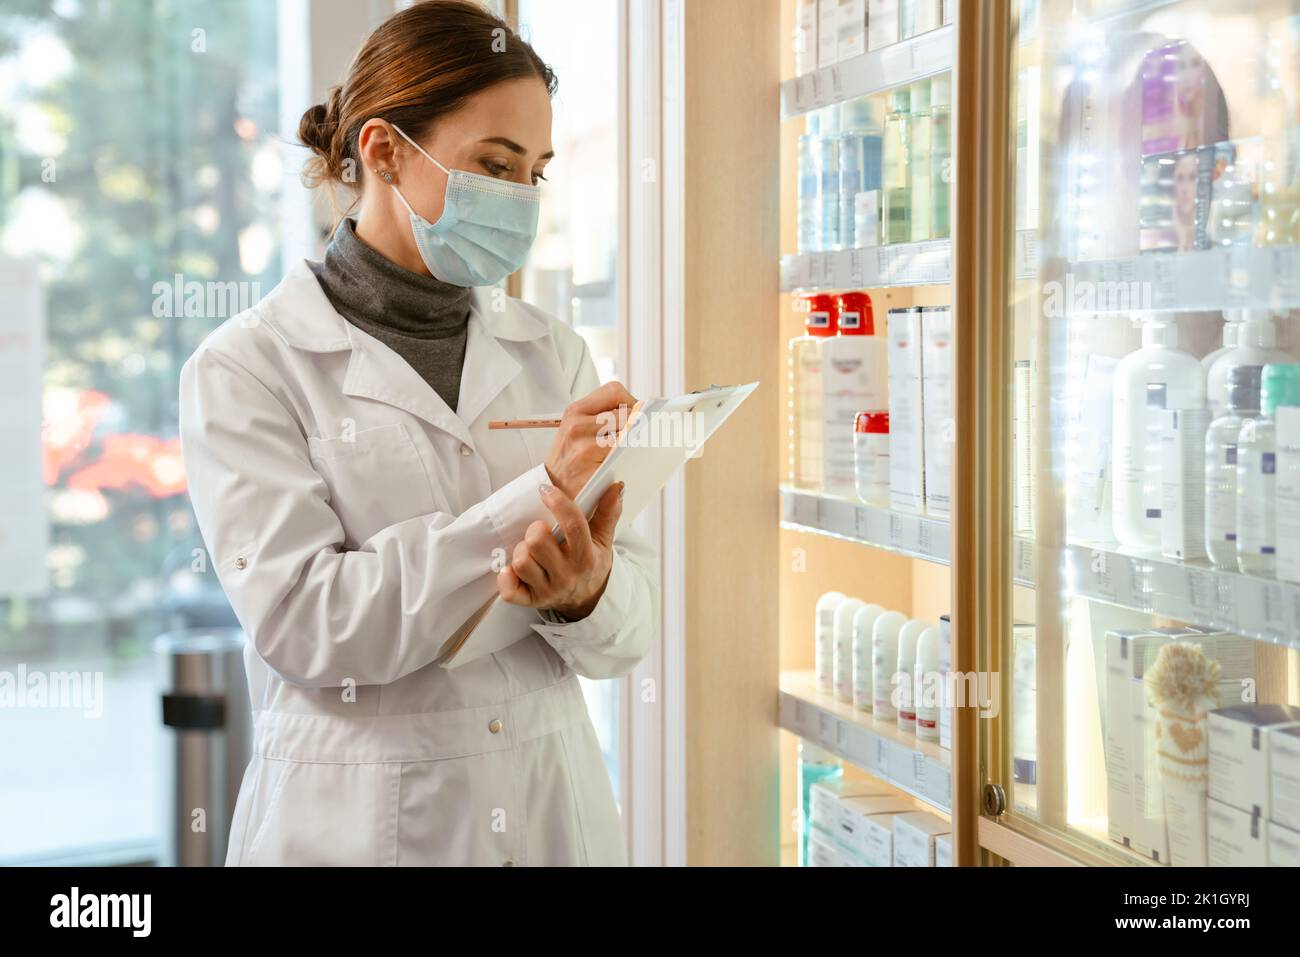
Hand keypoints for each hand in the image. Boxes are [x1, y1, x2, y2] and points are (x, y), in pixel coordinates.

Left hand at [497, 480, 624, 619]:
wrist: (587, 599)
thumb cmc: (591, 564)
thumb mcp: (603, 539)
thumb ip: (608, 513)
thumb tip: (615, 487)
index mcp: (586, 557)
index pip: (573, 525)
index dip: (558, 503)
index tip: (547, 491)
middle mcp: (567, 575)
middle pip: (538, 542)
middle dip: (535, 529)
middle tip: (540, 530)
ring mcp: (547, 590)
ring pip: (521, 562)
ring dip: (521, 551)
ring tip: (530, 550)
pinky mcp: (530, 600)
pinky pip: (508, 590)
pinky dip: (506, 576)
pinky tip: (513, 568)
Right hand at [544, 381, 637, 500]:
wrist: (553, 493)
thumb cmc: (572, 461)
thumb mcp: (577, 432)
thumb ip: (603, 418)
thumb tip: (642, 411)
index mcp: (575, 411)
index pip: (614, 391)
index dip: (631, 402)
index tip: (636, 417)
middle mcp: (577, 424)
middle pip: (626, 413)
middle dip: (637, 425)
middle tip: (639, 439)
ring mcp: (584, 447)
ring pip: (629, 434)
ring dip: (636, 443)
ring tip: (632, 453)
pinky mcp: (593, 469)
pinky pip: (624, 457)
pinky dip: (631, 460)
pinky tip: (626, 466)